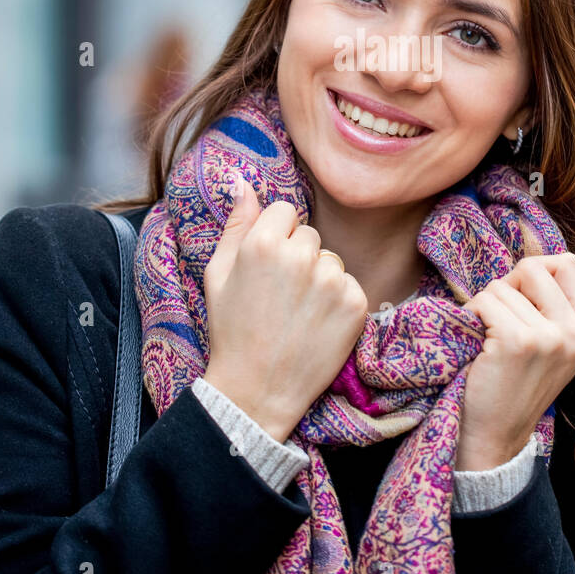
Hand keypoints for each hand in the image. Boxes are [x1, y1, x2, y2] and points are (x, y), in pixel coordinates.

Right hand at [202, 174, 368, 441]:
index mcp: (262, 244)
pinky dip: (338, 302)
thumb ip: (235, 223)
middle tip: (280, 296)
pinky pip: (350, 284)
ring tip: (298, 313)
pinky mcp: (356, 303)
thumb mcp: (218, 274)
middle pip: (310, 235)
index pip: (285, 211)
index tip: (268, 266)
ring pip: (331, 260)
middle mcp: (300, 256)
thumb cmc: (232, 331)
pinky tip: (317, 324)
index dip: (276, 237)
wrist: (257, 392)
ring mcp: (332, 280)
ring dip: (320, 279)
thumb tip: (243, 181)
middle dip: (298, 256)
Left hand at [455, 253, 574, 470]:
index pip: (566, 263)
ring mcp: (550, 338)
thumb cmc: (512, 384)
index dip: (535, 273)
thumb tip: (526, 263)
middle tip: (499, 320)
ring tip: (488, 340)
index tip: (521, 302)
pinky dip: (471, 316)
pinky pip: (484, 301)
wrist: (494, 436)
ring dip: (485, 306)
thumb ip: (549, 307)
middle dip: (508, 285)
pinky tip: (477, 345)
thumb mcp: (550, 347)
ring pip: (502, 285)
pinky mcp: (518, 342)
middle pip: (535, 266)